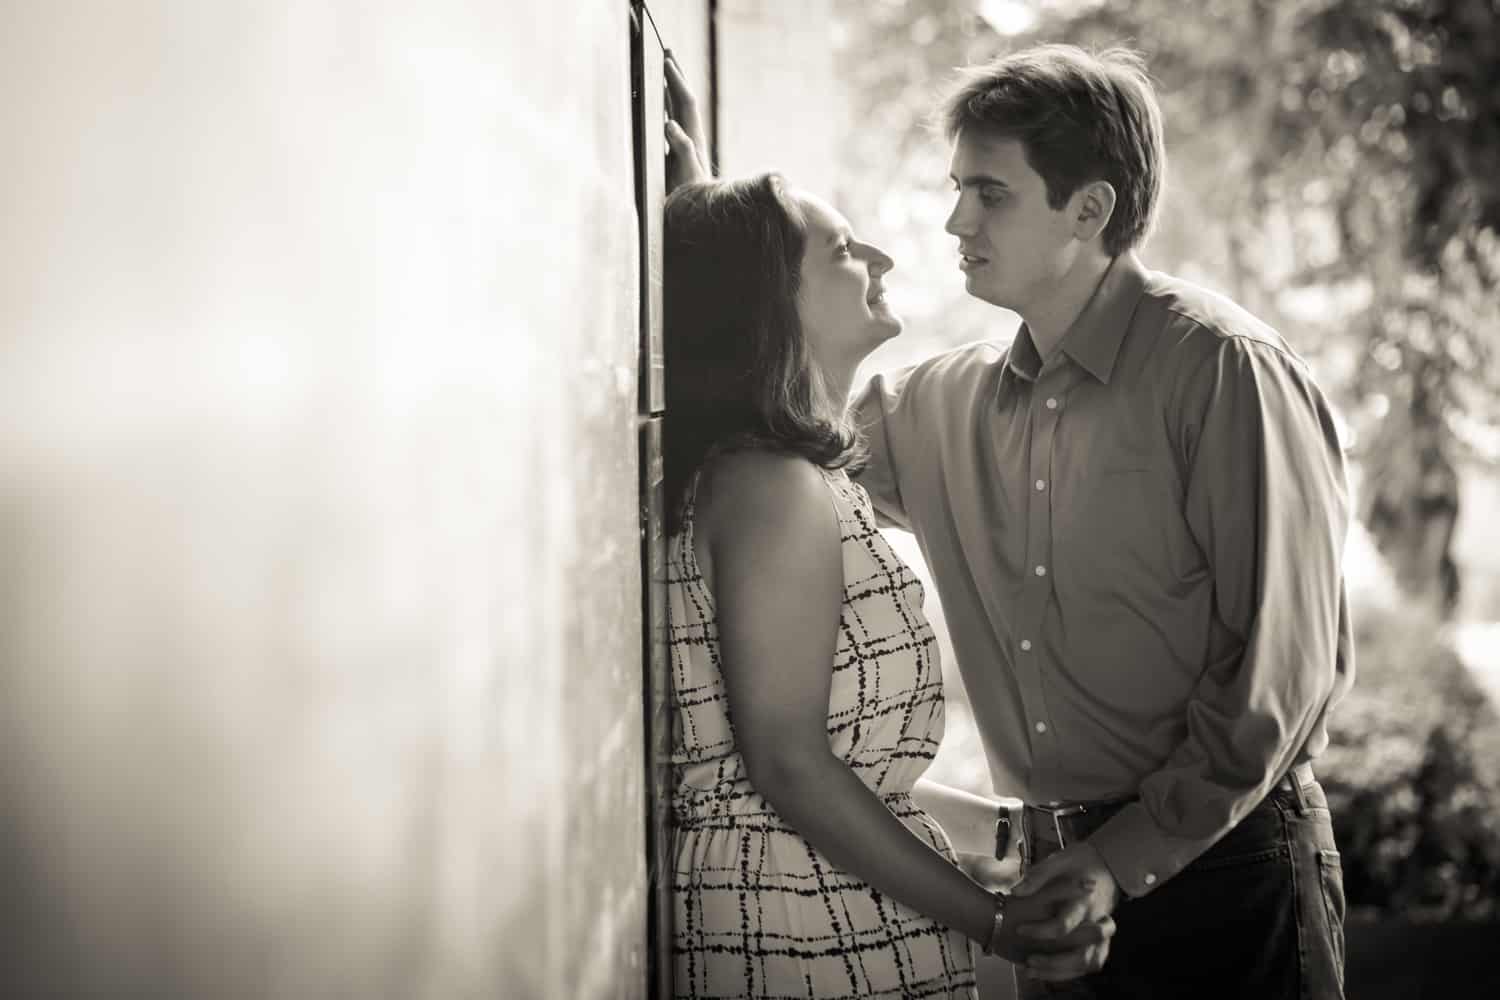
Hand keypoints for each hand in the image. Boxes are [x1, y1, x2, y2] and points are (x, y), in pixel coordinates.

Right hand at [664, 52, 710, 188]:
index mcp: (692, 139)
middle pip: (684, 101)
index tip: (665, 61)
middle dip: (675, 77)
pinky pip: (671, 124)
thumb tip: (669, 123)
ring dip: (671, 90)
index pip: (685, 103)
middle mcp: (691, 138)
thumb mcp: (686, 173)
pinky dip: (664, 110)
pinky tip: (659, 107)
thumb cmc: (692, 197)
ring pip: (678, 111)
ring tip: (664, 72)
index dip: (675, 81)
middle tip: (667, 53)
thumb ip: (681, 148)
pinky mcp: (678, 155)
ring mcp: (685, 146)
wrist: (698, 215)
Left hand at [1011, 842, 1120, 980]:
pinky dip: (1068, 972)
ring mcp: (1102, 934)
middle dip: (1053, 963)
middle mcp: (1096, 922)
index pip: (1063, 925)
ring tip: (1031, 971)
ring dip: (1060, 972)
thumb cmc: (1080, 862)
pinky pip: (1090, 964)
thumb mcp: (1059, 861)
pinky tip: (1044, 971)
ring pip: (1088, 964)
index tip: (1020, 929)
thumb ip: (1038, 876)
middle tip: (1028, 960)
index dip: (1040, 931)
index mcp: (1084, 903)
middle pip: (1081, 955)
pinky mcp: (1101, 940)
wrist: (1109, 864)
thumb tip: (1016, 891)